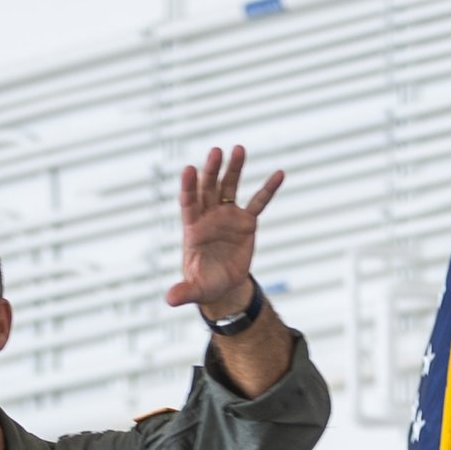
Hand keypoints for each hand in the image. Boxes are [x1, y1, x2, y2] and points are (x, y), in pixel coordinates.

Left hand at [166, 144, 284, 318]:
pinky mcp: (246, 222)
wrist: (222, 283)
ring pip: (230, 187)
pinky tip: (279, 174)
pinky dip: (268, 189)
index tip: (189, 169)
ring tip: (239, 149)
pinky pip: (258, 203)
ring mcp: (228, 216)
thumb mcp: (194, 290)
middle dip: (212, 170)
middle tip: (216, 151)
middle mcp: (209, 216)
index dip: (188, 187)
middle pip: (209, 188)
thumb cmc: (204, 283)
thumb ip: (183, 291)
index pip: (188, 203)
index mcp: (193, 228)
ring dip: (234, 169)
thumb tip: (170, 300)